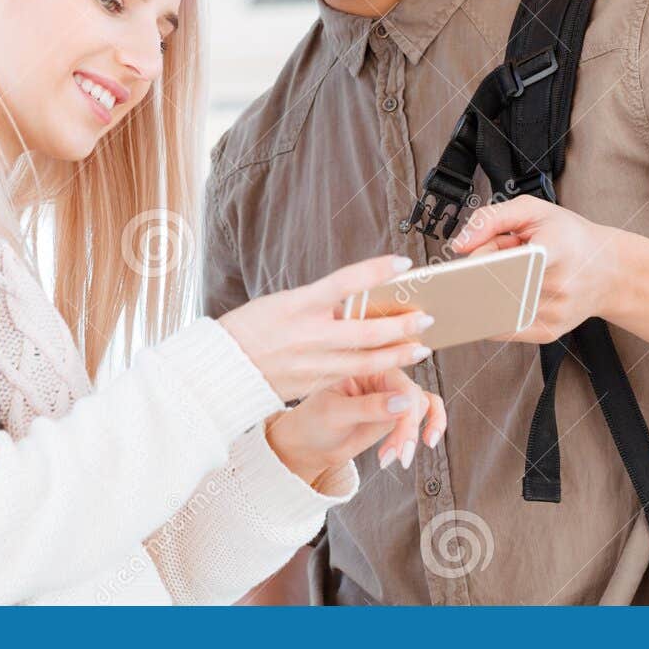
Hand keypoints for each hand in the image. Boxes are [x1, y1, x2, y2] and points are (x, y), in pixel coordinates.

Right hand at [220, 254, 434, 400]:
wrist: (222, 367)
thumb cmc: (249, 328)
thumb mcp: (282, 303)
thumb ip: (319, 303)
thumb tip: (356, 298)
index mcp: (297, 305)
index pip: (346, 282)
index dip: (377, 271)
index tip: (403, 262)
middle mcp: (308, 335)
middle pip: (367, 331)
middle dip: (402, 325)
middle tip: (426, 317)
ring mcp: (312, 364)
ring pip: (367, 362)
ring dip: (398, 354)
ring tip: (421, 347)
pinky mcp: (313, 385)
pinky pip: (351, 378)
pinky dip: (376, 371)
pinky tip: (392, 366)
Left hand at [265, 368, 447, 487]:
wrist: (308, 445)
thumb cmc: (312, 423)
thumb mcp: (334, 413)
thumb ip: (369, 407)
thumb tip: (405, 401)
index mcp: (362, 366)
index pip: (396, 382)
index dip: (406, 411)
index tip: (404, 439)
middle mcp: (380, 375)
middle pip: (413, 396)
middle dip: (408, 430)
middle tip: (399, 456)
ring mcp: (390, 393)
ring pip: (421, 406)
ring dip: (413, 434)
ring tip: (398, 458)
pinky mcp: (396, 411)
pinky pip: (426, 410)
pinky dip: (431, 424)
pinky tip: (427, 441)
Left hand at [449, 195, 625, 342]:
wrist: (609, 270)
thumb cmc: (570, 237)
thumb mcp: (534, 210)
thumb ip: (491, 218)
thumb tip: (459, 245)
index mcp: (557, 249)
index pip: (511, 257)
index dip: (485, 257)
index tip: (469, 260)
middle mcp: (560, 285)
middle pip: (498, 284)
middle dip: (482, 274)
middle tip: (490, 262)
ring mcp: (556, 313)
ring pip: (497, 307)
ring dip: (489, 292)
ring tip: (509, 275)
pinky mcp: (549, 333)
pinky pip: (505, 329)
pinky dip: (492, 314)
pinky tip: (497, 299)